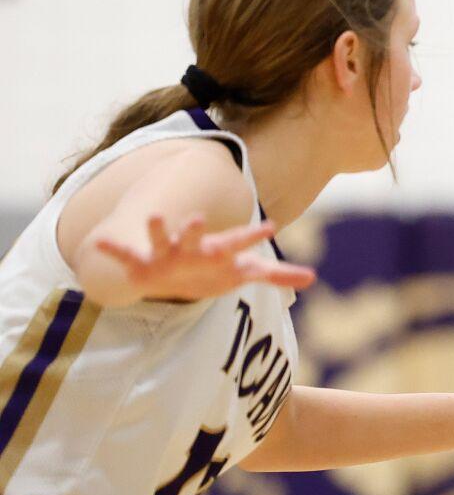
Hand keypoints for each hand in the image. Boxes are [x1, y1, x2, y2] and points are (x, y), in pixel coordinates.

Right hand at [95, 214, 315, 299]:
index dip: (255, 236)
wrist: (170, 271)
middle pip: (198, 239)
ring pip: (162, 239)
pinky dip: (114, 248)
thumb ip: (276, 275)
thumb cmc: (212, 269)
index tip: (272, 226)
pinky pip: (126, 256)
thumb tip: (312, 278)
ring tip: (152, 216)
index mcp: (218, 251)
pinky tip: (100, 240)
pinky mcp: (143, 265)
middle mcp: (192, 248)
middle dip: (197, 230)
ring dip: (157, 229)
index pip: (239, 242)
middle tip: (198, 217)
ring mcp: (167, 254)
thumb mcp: (244, 272)